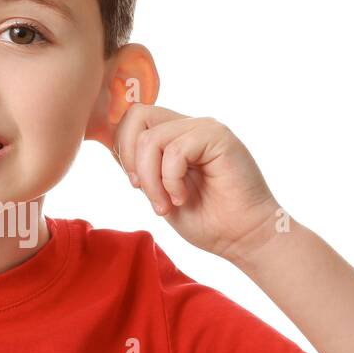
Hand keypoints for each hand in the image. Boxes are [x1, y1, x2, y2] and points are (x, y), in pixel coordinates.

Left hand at [111, 103, 281, 262]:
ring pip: (151, 138)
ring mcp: (204, 128)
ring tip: (166, 205)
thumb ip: (141, 167)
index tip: (135, 184)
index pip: (133, 118)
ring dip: (151, 180)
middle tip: (143, 191)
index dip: (122, 148)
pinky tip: (183, 199)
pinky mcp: (219, 137)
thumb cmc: (207, 220)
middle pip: (136, 115)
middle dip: (130, 159)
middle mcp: (189, 125)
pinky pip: (175, 151)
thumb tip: (110, 146)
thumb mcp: (158, 192)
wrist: (243, 237)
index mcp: (175, 134)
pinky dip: (170, 181)